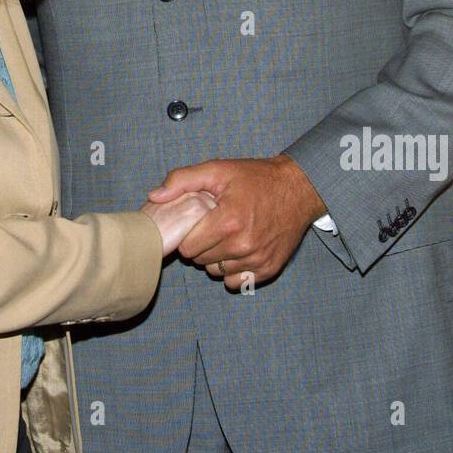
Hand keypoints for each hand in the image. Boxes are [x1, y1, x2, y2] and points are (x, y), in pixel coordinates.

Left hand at [146, 155, 326, 287]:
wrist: (298, 189)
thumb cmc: (255, 178)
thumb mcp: (218, 170)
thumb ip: (182, 180)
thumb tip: (154, 197)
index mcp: (228, 221)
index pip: (187, 247)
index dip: (188, 234)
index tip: (197, 222)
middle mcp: (243, 245)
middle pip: (200, 261)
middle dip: (201, 245)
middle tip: (212, 227)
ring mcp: (257, 260)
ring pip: (216, 272)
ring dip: (216, 258)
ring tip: (225, 236)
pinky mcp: (268, 269)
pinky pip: (236, 282)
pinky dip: (232, 270)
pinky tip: (237, 250)